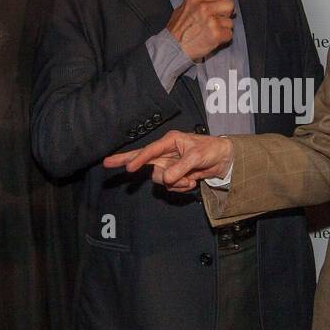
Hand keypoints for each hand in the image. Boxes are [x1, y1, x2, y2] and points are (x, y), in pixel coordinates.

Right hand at [104, 130, 232, 191]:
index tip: (128, 168)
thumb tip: (167, 179)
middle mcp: (166, 153)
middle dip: (125, 161)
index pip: (149, 151)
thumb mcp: (196, 157)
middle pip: (141, 160)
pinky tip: (192, 181)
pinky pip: (171, 186)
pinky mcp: (174, 176)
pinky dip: (182, 187)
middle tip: (106, 163)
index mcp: (169, 142)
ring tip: (190, 178)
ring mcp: (169, 165)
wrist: (223, 159)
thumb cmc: (210, 150)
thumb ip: (181, 167)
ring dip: (175, 183)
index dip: (138, 159)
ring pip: (160, 179)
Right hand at [166, 0, 234, 61]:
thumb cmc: (176, 30)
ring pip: (230, 22)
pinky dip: (223, 39)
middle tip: (218, 21)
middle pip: (229, 4)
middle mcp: (204, 7)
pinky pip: (229, 34)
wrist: (173, 48)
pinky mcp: (216, 34)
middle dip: (226, 14)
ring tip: (211, 33)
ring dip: (223, 29)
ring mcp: (211, 21)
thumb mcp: (183, 8)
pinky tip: (213, 40)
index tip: (217, 11)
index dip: (220, 4)